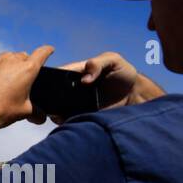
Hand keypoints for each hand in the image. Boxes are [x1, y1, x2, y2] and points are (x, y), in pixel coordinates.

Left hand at [0, 46, 53, 147]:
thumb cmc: (1, 111)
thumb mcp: (24, 112)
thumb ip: (36, 113)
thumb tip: (41, 118)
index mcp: (27, 69)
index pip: (42, 53)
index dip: (47, 51)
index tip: (49, 50)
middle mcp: (11, 61)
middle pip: (23, 56)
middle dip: (26, 62)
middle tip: (24, 74)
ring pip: (6, 58)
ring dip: (9, 64)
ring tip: (8, 78)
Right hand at [43, 52, 165, 122]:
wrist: (133, 95)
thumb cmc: (123, 73)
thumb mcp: (113, 60)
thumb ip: (98, 63)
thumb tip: (84, 78)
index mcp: (74, 72)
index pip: (55, 75)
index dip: (49, 80)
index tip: (53, 87)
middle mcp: (70, 88)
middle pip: (50, 94)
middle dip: (50, 99)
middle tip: (59, 102)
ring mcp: (73, 104)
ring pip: (54, 109)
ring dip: (55, 113)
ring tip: (62, 114)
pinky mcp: (79, 116)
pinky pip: (66, 121)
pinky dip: (65, 122)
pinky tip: (70, 121)